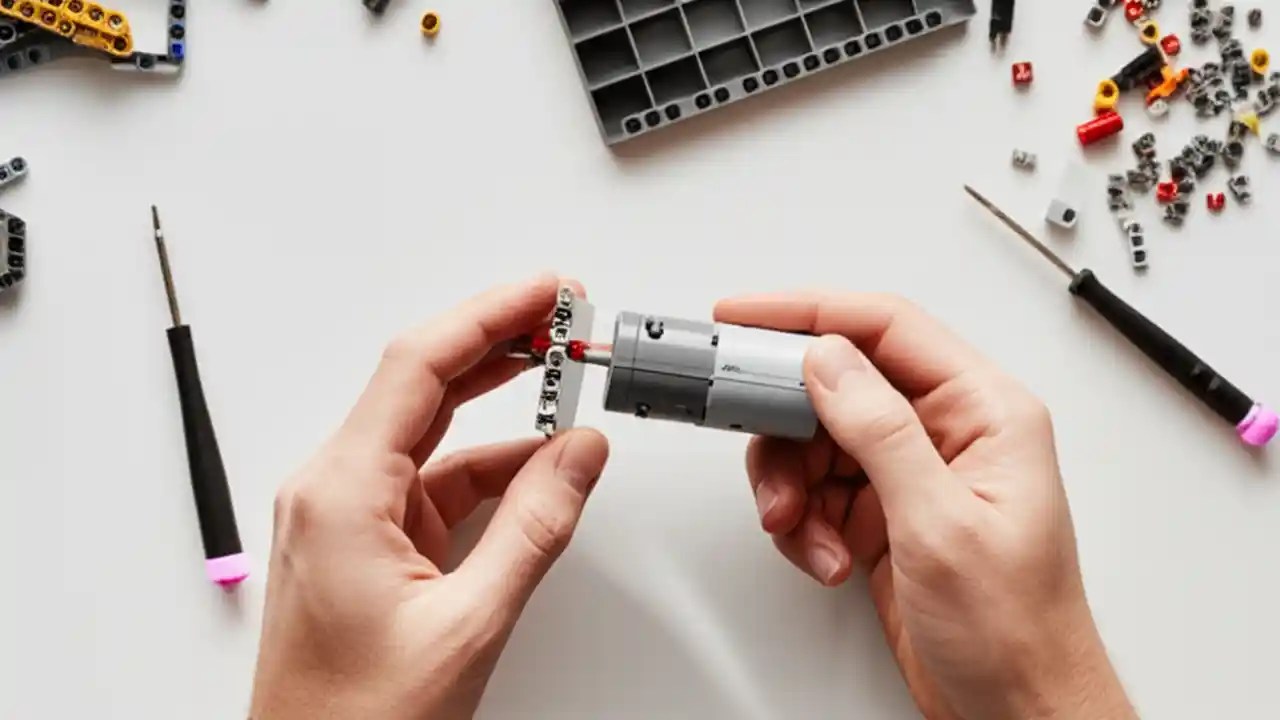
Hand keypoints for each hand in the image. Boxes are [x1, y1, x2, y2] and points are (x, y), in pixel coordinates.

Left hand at [251, 273, 608, 719]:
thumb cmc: (356, 719)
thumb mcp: (469, 621)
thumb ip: (535, 526)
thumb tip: (580, 454)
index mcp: (341, 492)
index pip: (418, 367)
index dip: (487, 316)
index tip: (543, 292)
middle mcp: (333, 490)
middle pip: (422, 385)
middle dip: (496, 344)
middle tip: (561, 315)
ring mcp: (347, 516)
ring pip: (431, 434)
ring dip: (497, 406)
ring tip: (561, 381)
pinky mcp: (366, 543)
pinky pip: (434, 484)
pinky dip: (488, 469)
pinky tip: (537, 464)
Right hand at [715, 293, 1134, 719]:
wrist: (1017, 712)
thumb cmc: (1016, 631)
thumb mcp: (941, 524)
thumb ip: (880, 432)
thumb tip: (828, 361)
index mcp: (985, 412)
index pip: (886, 329)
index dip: (809, 313)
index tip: (745, 316)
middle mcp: (948, 433)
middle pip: (838, 388)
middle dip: (788, 428)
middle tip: (762, 458)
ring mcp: (914, 474)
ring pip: (817, 442)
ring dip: (793, 487)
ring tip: (801, 528)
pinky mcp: (886, 514)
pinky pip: (818, 491)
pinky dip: (805, 524)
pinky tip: (827, 556)